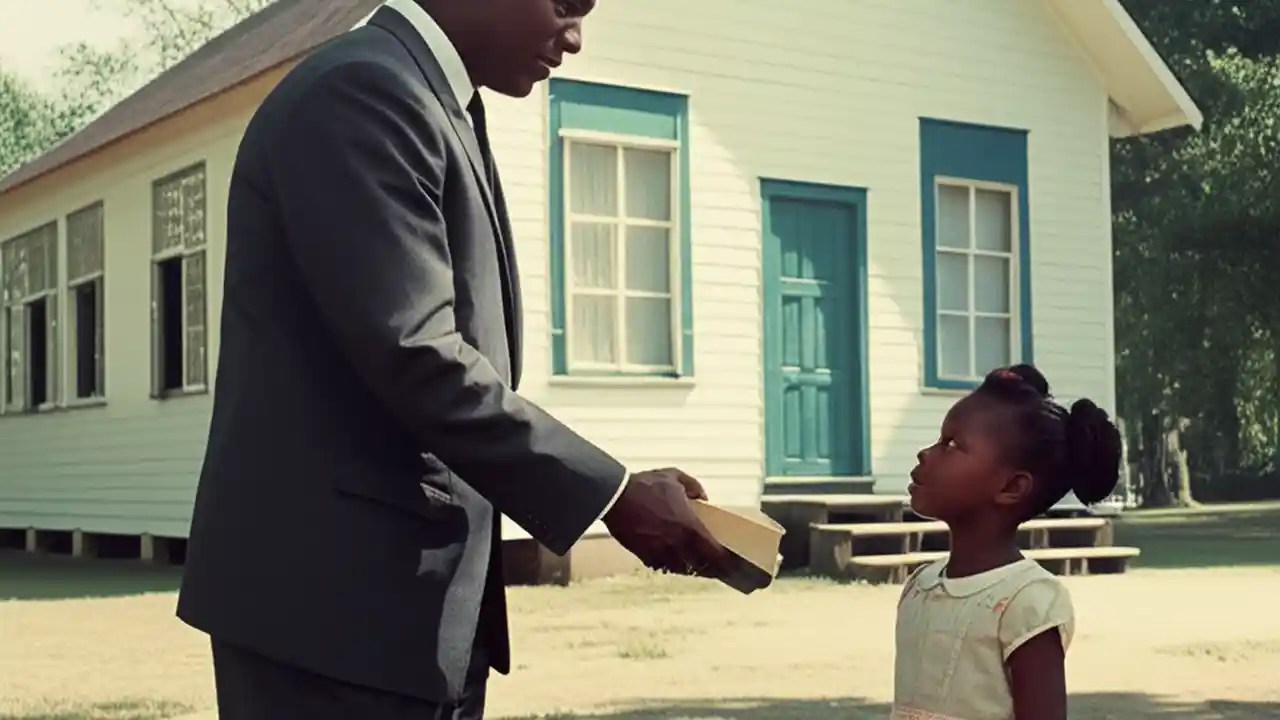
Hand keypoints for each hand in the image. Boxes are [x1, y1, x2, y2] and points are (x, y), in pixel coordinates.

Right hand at [602, 468, 732, 578]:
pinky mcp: (644, 555)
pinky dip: (667, 564)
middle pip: (699, 566)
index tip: (730, 562)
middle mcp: (678, 544)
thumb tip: (704, 498)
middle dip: (708, 567)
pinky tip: (669, 558)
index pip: (714, 551)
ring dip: (688, 566)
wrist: (615, 497)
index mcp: (690, 527)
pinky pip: (661, 566)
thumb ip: (694, 486)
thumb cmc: (646, 485)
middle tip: (714, 566)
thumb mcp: (674, 476)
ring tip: (692, 563)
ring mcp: (661, 552)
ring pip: (680, 568)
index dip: (724, 560)